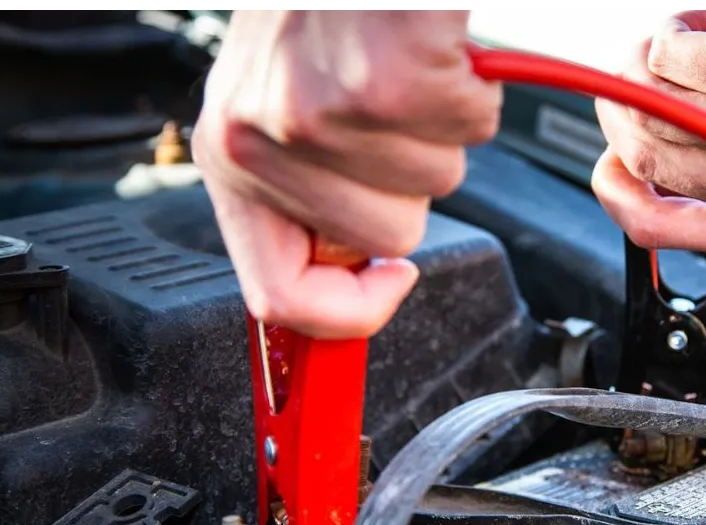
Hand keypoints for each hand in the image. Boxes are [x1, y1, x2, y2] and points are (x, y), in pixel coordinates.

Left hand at [193, 11, 501, 337]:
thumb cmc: (322, 7)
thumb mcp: (283, 106)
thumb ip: (305, 198)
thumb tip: (358, 274)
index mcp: (234, 157)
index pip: (281, 297)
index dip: (352, 312)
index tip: (390, 283)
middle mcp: (265, 139)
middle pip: (390, 237)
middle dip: (410, 179)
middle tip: (386, 106)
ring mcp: (325, 113)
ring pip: (438, 183)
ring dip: (441, 125)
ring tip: (402, 64)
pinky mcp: (388, 82)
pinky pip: (472, 125)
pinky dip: (471, 84)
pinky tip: (428, 44)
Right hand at [592, 10, 705, 258]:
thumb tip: (619, 171)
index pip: (649, 226)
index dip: (614, 189)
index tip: (611, 161)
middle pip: (640, 156)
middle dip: (624, 108)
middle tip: (642, 77)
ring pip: (647, 105)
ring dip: (645, 65)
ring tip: (676, 47)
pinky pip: (667, 58)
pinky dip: (672, 34)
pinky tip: (698, 27)